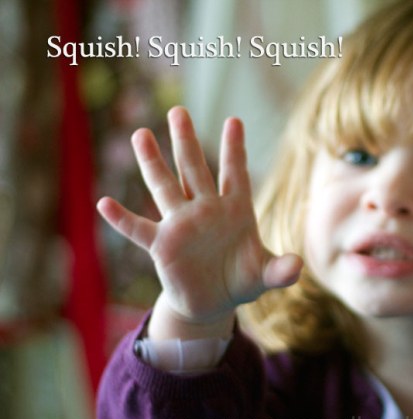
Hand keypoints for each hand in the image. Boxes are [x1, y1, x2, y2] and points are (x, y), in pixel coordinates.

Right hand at [97, 107, 301, 338]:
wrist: (214, 301)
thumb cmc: (241, 279)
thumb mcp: (265, 275)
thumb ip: (281, 270)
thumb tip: (297, 267)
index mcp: (235, 209)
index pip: (236, 174)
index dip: (235, 150)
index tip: (234, 121)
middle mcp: (206, 209)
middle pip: (195, 170)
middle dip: (187, 141)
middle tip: (178, 111)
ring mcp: (181, 224)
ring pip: (165, 188)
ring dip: (152, 163)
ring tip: (141, 134)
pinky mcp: (163, 245)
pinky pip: (139, 230)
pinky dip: (122, 220)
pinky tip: (105, 204)